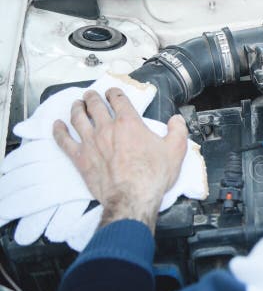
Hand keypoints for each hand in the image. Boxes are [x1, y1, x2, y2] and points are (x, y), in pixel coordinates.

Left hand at [52, 88, 187, 231]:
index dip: (115, 93)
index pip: (119, 100)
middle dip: (93, 97)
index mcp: (129, 123)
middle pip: (95, 105)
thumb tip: (176, 120)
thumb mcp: (176, 151)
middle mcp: (106, 128)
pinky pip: (64, 140)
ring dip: (77, 108)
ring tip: (77, 104)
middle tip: (92, 95)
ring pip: (78, 118)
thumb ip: (178, 131)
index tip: (113, 92)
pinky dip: (59, 131)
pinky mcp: (80, 158)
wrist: (132, 198)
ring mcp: (90, 142)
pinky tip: (57, 125)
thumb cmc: (153, 176)